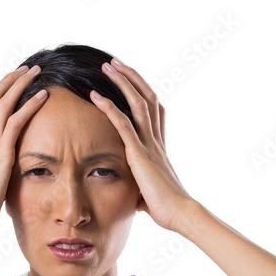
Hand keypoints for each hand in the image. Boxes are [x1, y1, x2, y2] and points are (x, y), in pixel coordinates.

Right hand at [0, 65, 47, 235]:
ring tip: (36, 72)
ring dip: (21, 84)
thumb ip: (0, 167)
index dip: (1, 90)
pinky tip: (42, 95)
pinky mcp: (1, 153)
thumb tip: (10, 167)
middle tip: (28, 67)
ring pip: (5, 103)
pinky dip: (29, 105)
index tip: (15, 79)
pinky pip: (16, 122)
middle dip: (11, 79)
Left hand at [90, 59, 194, 232]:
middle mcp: (156, 140)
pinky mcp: (139, 153)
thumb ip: (142, 189)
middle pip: (146, 97)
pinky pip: (122, 123)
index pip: (155, 111)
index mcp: (159, 147)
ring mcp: (149, 144)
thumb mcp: (150, 193)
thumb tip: (137, 200)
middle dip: (131, 78)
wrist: (180, 213)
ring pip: (137, 102)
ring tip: (107, 66)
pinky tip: (95, 95)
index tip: (131, 81)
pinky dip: (108, 107)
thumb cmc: (167, 208)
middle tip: (115, 63)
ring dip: (122, 82)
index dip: (143, 92)